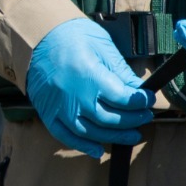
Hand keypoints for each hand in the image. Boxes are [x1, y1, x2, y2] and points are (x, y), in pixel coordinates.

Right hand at [25, 17, 154, 157]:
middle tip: (146, 117)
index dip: (140, 102)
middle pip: (110, 119)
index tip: (149, 100)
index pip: (123, 98)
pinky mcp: (49, 113)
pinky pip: (66, 136)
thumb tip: (139, 90)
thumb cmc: (70, 36)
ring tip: (132, 135)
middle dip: (133, 120)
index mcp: (89, 75)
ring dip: (115, 137)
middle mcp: (75, 96)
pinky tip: (98, 150)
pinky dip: (83, 146)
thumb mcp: (101, 45)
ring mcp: (60, 107)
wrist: (35, 36)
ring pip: (92, 132)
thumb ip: (120, 71)